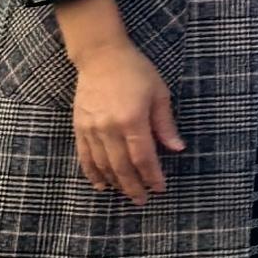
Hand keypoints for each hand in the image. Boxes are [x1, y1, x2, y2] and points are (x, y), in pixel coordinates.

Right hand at [61, 5, 180, 203]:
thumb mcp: (159, 94)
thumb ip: (165, 124)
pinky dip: (93, 173)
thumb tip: (177, 149)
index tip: (160, 188)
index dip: (152, 176)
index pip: (143, 157)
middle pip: (122, 167)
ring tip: (125, 194)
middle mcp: (110, 128)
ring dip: (115, 183)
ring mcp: (92, 128)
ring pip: (103, 165)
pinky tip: (101, 184)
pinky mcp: (79, 127)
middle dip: (133, 186)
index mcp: (133, 119)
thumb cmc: (136, 71)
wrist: (101, 56)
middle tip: (142, 200)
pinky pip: (85, 156)